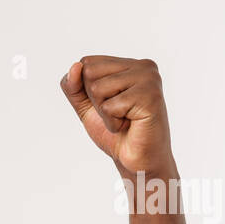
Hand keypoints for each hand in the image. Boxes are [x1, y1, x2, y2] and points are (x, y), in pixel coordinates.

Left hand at [60, 56, 173, 177]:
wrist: (137, 161)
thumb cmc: (115, 134)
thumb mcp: (86, 106)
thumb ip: (74, 86)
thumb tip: (75, 66)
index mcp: (129, 64)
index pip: (87, 62)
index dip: (87, 90)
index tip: (109, 105)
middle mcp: (143, 66)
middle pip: (90, 72)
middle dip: (95, 100)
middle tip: (117, 114)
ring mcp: (149, 79)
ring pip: (97, 89)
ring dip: (104, 113)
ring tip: (124, 119)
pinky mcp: (151, 96)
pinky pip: (109, 106)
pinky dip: (112, 123)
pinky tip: (130, 125)